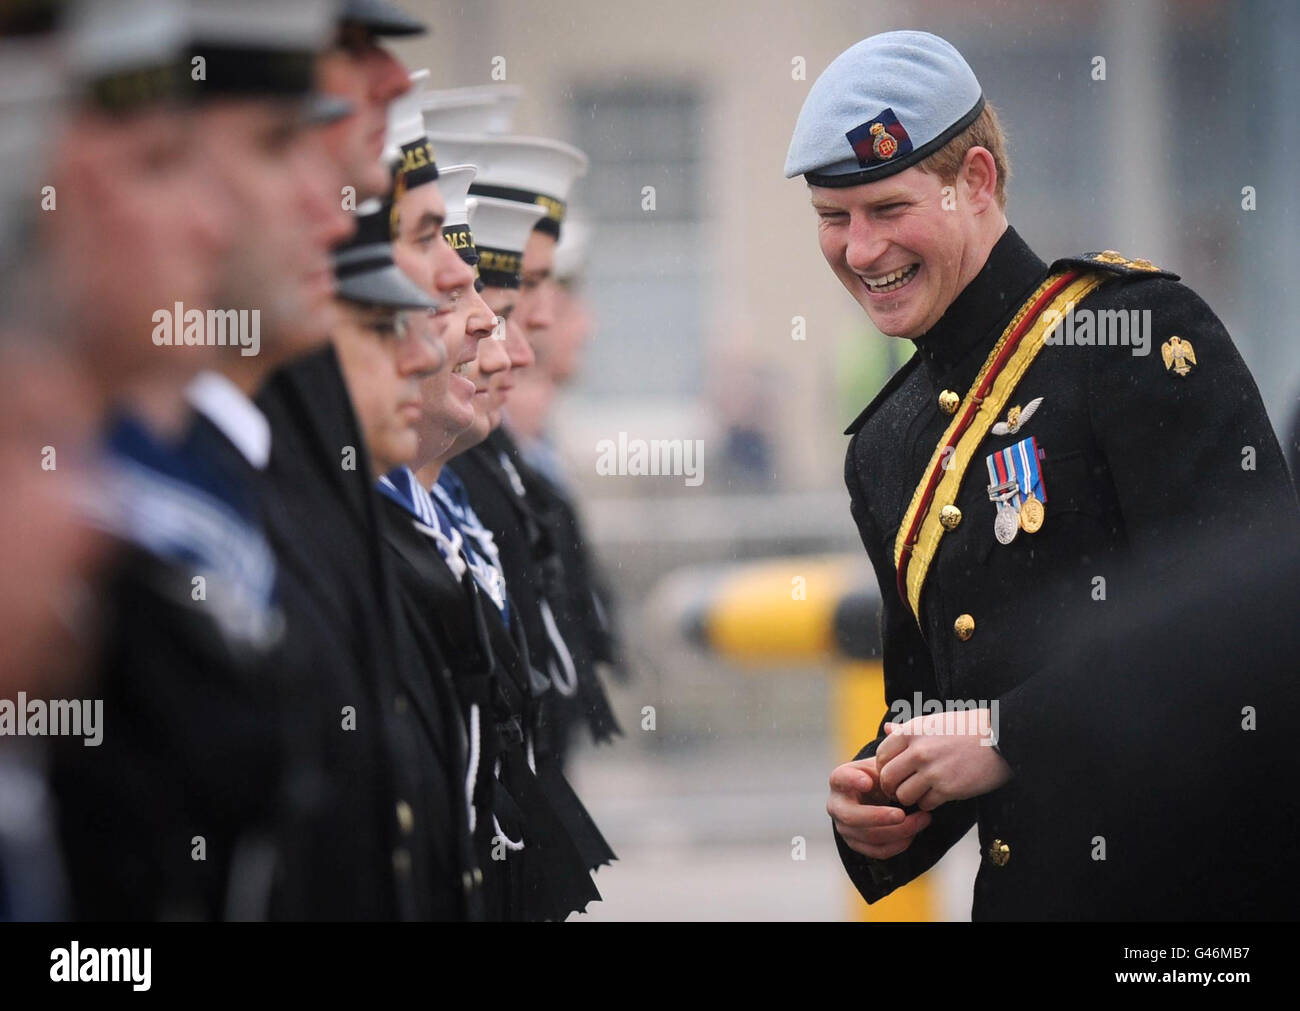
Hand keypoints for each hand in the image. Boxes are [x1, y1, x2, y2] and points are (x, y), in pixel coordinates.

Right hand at [827, 756, 931, 860]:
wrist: (879, 796)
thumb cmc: (881, 775)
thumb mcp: (882, 761)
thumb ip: (888, 747)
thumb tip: (889, 726)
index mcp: (840, 780)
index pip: (841, 778)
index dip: (852, 780)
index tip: (868, 781)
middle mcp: (837, 805)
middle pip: (851, 816)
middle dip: (878, 817)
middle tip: (902, 813)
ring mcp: (845, 827)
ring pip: (868, 836)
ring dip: (897, 831)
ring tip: (921, 820)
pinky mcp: (857, 844)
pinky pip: (877, 851)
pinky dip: (897, 845)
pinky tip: (914, 833)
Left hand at [874, 709, 1011, 810]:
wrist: (999, 738)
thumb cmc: (966, 728)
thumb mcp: (934, 722)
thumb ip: (907, 729)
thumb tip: (886, 728)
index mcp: (912, 732)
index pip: (881, 755)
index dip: (883, 768)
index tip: (892, 773)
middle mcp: (918, 751)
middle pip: (887, 778)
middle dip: (891, 788)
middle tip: (900, 790)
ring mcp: (932, 771)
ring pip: (903, 795)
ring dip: (910, 797)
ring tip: (920, 793)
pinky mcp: (947, 789)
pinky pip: (925, 804)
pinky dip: (928, 803)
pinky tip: (937, 795)